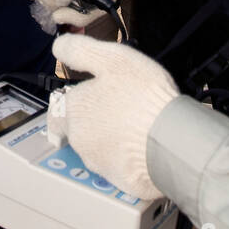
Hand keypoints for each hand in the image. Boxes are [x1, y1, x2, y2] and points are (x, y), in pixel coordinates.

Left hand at [49, 34, 179, 198]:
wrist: (170, 143)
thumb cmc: (143, 98)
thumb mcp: (112, 59)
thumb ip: (81, 51)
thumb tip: (59, 47)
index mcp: (74, 109)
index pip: (62, 106)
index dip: (80, 98)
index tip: (97, 95)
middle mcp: (79, 139)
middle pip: (81, 127)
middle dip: (97, 118)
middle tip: (124, 108)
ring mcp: (97, 163)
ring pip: (99, 147)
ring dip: (112, 138)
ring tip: (138, 126)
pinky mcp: (118, 182)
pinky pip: (119, 166)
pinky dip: (127, 158)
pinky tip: (145, 146)